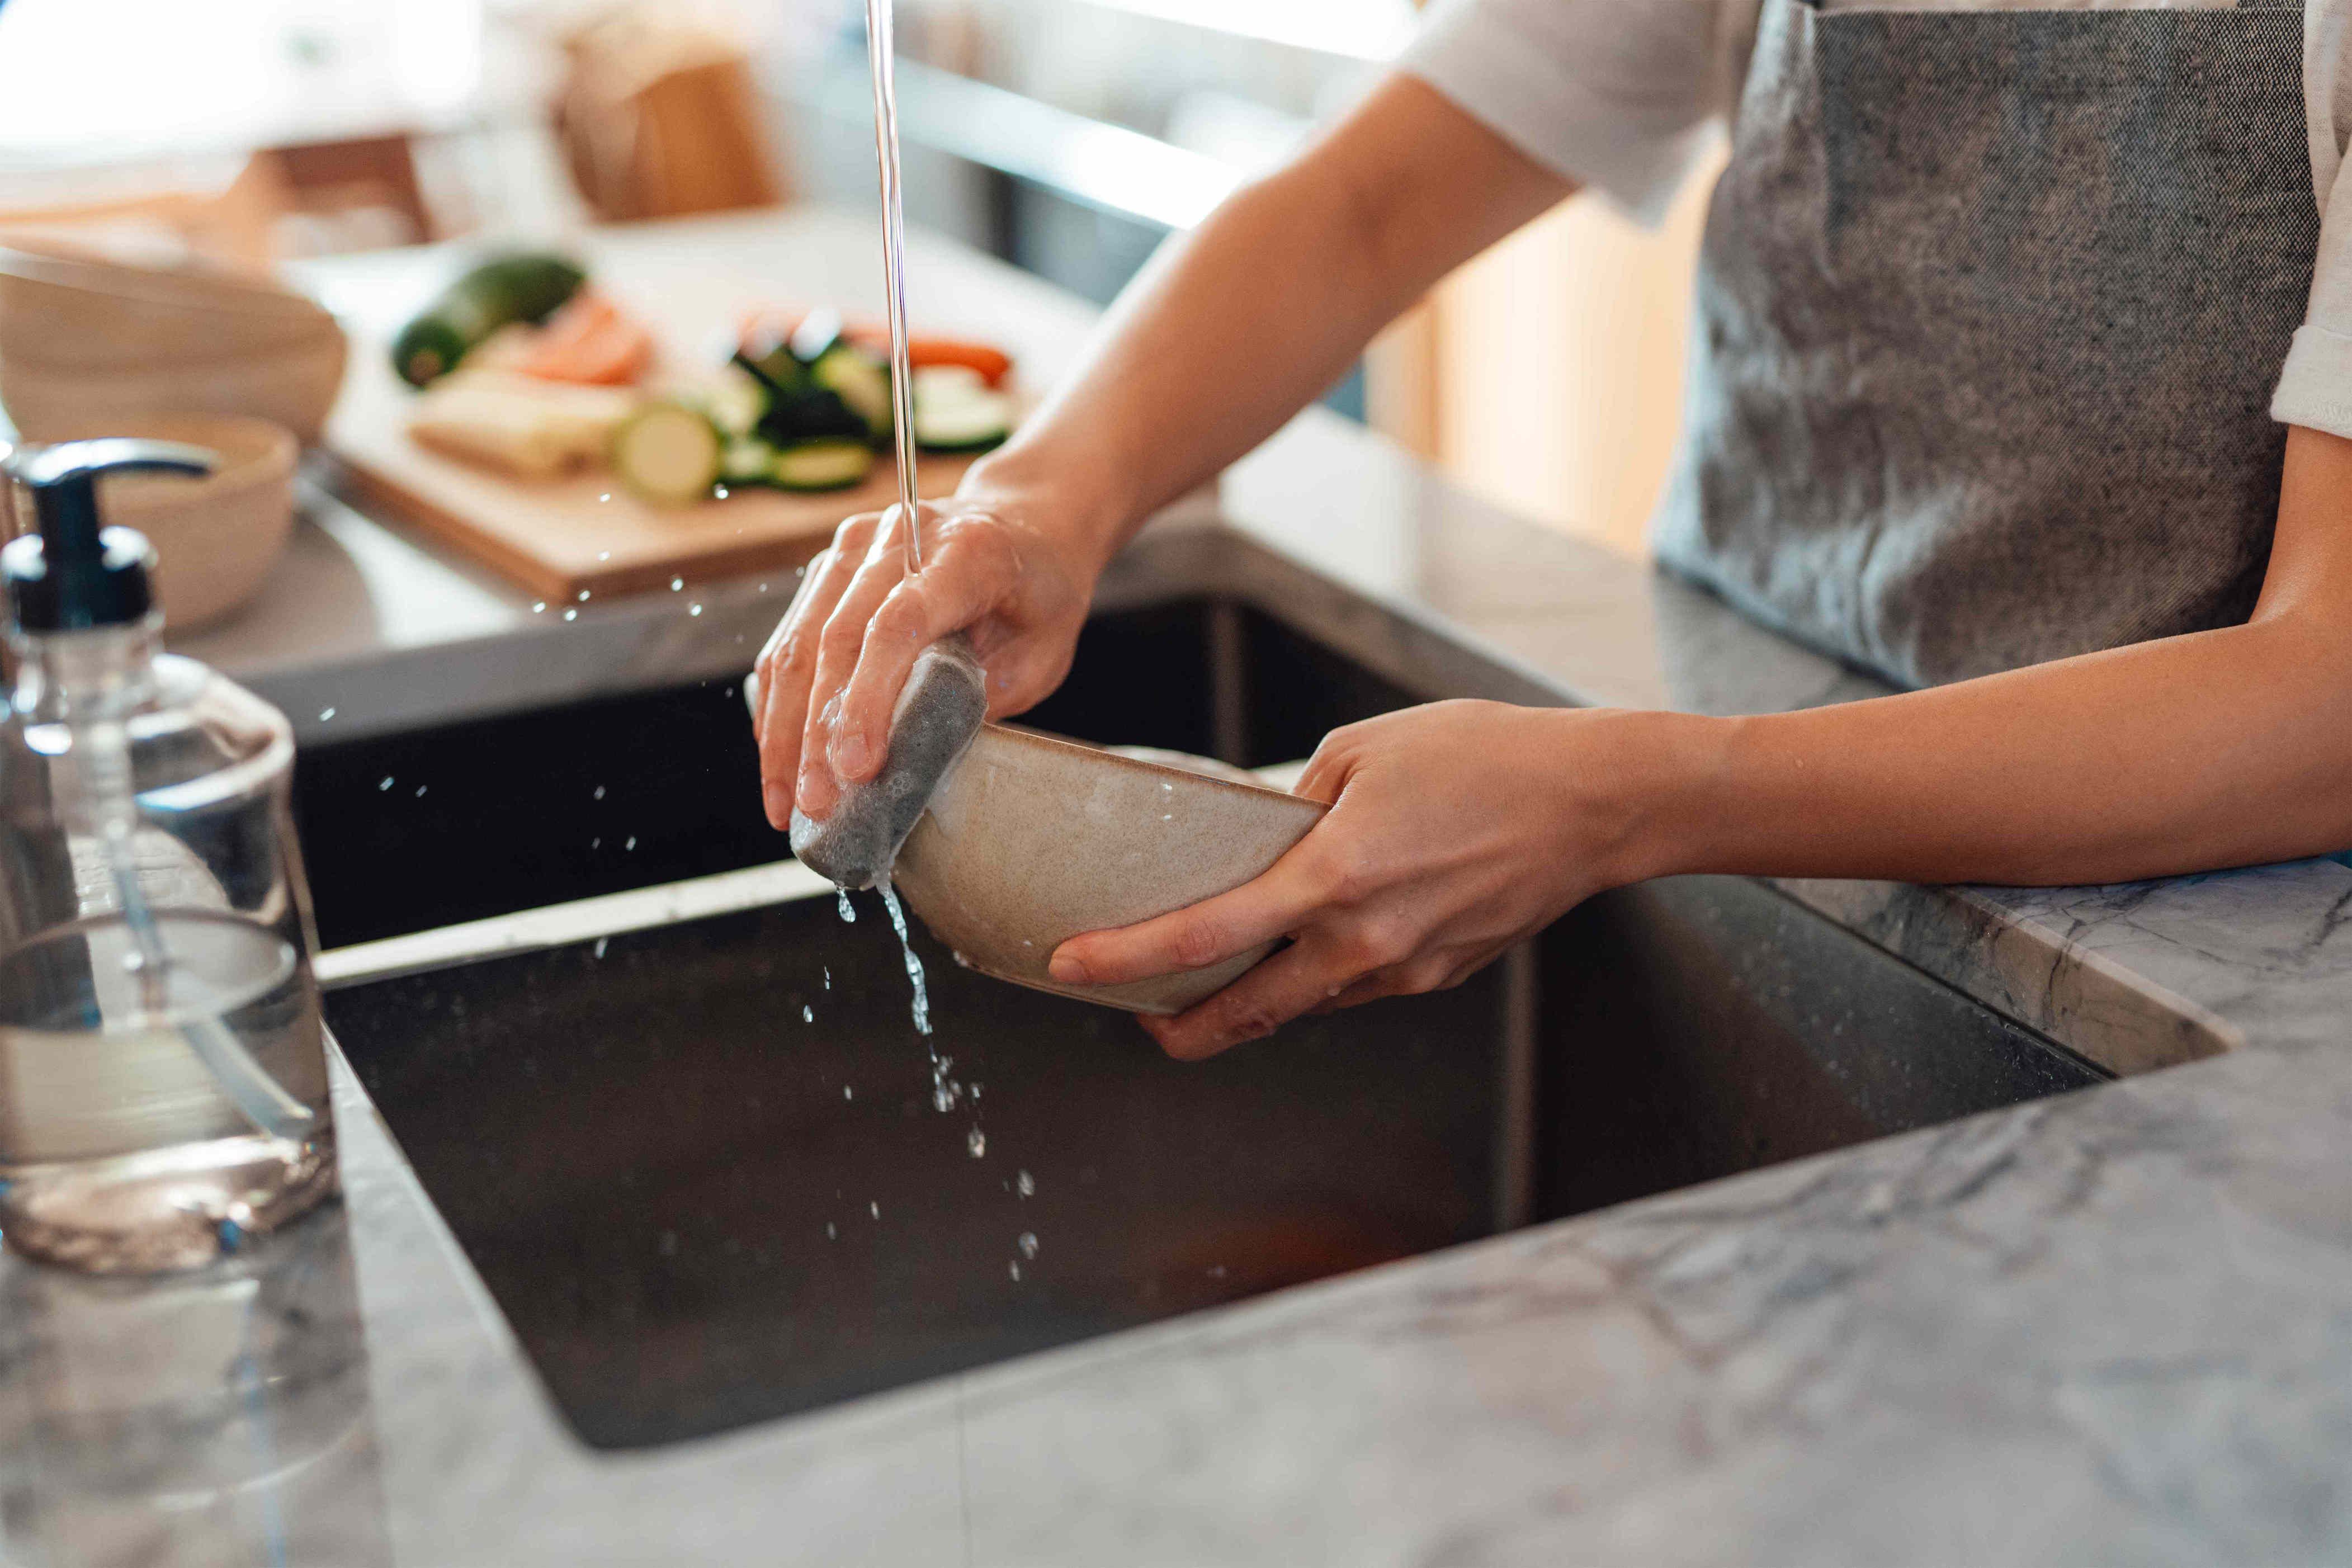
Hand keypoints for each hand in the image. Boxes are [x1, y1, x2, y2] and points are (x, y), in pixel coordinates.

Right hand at [752, 495, 1093, 828]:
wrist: (1024, 526)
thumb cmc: (1038, 598)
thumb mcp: (1041, 653)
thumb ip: (985, 695)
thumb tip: (911, 755)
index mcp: (966, 551)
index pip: (899, 624)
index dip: (871, 699)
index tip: (857, 768)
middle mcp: (899, 537)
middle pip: (837, 639)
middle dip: (818, 734)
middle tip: (814, 806)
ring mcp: (854, 549)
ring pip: (799, 644)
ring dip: (785, 731)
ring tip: (783, 802)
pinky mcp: (827, 570)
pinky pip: (789, 643)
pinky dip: (779, 706)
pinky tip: (778, 760)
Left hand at [1048, 702, 1665, 1058]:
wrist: (1593, 804)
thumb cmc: (1482, 756)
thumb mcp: (1364, 750)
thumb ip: (1297, 801)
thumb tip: (1264, 835)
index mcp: (1333, 878)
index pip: (1205, 936)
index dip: (1127, 960)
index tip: (1070, 968)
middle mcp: (1363, 941)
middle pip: (1245, 1014)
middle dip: (1181, 1027)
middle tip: (1141, 1019)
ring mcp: (1404, 970)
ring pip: (1304, 1003)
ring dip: (1254, 997)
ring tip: (1216, 972)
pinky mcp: (1438, 975)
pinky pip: (1356, 985)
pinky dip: (1320, 973)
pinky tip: (1312, 940)